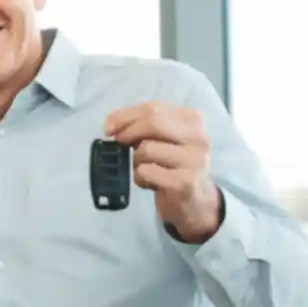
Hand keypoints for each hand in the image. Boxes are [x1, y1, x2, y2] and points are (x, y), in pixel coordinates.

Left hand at [105, 101, 222, 242]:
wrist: (194, 198)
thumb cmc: (172, 164)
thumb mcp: (161, 138)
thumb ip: (139, 124)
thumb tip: (111, 124)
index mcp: (192, 119)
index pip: (154, 108)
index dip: (125, 116)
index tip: (109, 128)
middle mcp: (198, 137)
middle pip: (153, 123)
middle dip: (129, 133)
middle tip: (119, 143)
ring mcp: (194, 159)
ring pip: (147, 149)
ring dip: (135, 160)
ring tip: (144, 167)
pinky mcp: (184, 181)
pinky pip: (146, 172)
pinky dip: (140, 177)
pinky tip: (150, 181)